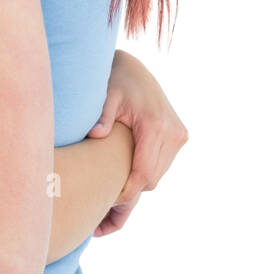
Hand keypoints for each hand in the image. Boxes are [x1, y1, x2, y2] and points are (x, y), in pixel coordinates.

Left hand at [88, 49, 188, 233]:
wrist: (135, 68)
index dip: (125, 193)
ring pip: (157, 175)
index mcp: (156, 126)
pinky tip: (123, 174)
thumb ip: (102, 116)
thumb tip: (94, 135)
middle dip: (129, 192)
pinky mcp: (179, 135)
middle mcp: (173, 133)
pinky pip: (161, 165)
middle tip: (102, 204)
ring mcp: (179, 135)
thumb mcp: (105, 95)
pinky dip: (145, 172)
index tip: (105, 204)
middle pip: (151, 179)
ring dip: (138, 183)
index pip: (143, 174)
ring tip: (110, 192)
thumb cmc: (115, 81)